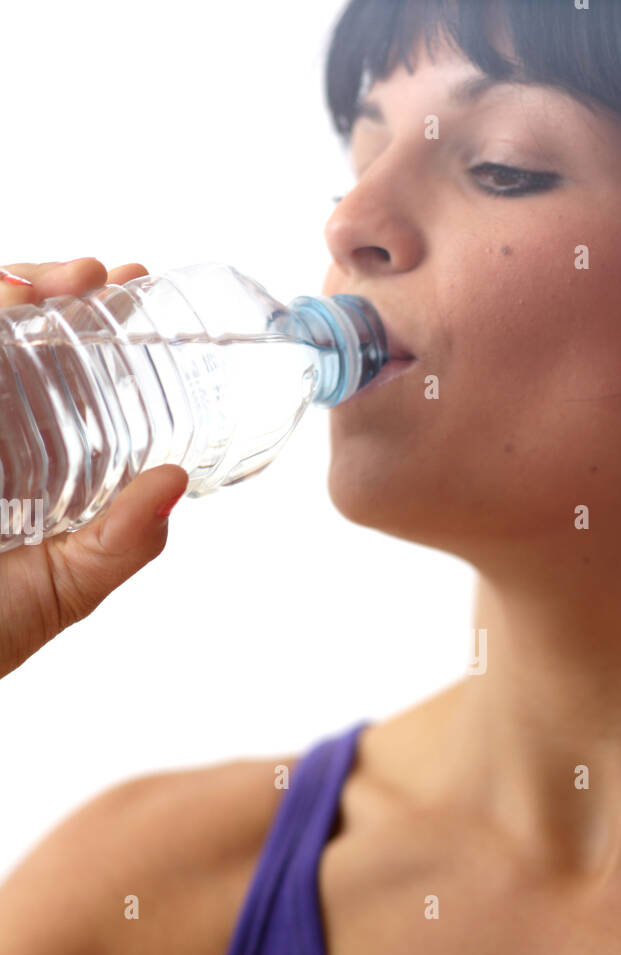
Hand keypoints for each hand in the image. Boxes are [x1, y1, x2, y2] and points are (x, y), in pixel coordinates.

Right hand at [0, 258, 187, 678]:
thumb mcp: (68, 585)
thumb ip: (122, 543)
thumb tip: (176, 481)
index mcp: (27, 449)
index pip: (60, 362)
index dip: (93, 315)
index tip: (132, 283)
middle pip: (12, 324)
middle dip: (52, 283)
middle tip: (94, 276)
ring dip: (8, 290)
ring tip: (46, 288)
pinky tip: (2, 306)